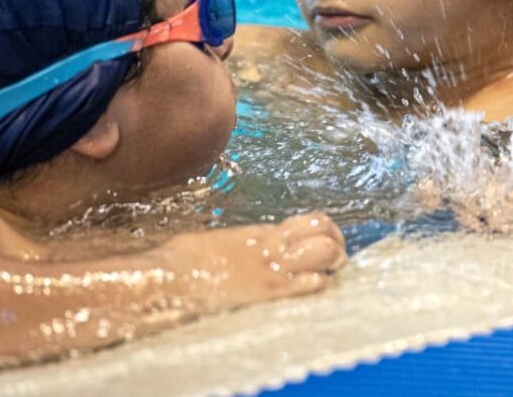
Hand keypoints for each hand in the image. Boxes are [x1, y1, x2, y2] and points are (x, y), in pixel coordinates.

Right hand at [161, 212, 346, 312]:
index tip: (330, 237)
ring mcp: (273, 268)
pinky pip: (306, 283)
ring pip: (323, 252)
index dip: (326, 228)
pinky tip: (318, 285)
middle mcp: (273, 245)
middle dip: (338, 242)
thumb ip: (239, 242)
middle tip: (338, 255)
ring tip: (333, 269)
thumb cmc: (187, 257)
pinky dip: (319, 283)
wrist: (174, 275)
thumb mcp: (219, 242)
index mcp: (262, 232)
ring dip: (334, 260)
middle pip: (323, 233)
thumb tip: (244, 246)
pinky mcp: (268, 291)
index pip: (308, 221)